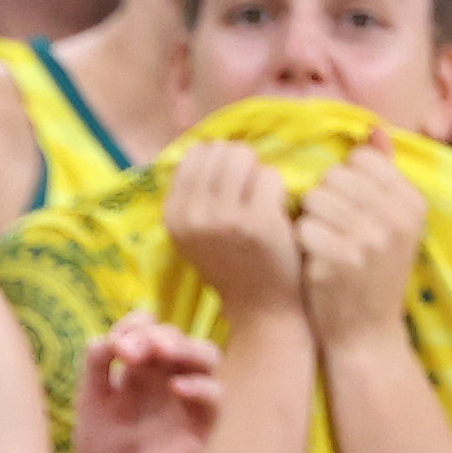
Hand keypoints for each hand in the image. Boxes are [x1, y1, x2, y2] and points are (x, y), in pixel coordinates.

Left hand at [70, 313, 222, 452]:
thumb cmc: (102, 451)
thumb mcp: (90, 404)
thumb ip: (95, 369)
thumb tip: (104, 337)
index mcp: (139, 371)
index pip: (148, 330)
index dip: (136, 326)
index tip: (116, 345)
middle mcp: (166, 380)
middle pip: (179, 338)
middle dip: (159, 335)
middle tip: (134, 349)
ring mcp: (186, 400)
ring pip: (206, 358)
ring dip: (187, 348)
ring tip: (161, 353)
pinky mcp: (201, 426)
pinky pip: (214, 397)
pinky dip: (200, 386)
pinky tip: (176, 388)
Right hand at [163, 139, 304, 321]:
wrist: (260, 307)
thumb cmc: (232, 263)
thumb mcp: (195, 233)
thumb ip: (193, 194)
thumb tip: (203, 145)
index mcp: (174, 216)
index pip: (194, 155)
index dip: (218, 162)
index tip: (230, 186)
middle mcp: (194, 216)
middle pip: (220, 151)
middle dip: (240, 163)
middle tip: (249, 191)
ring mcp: (226, 219)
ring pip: (244, 157)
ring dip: (258, 172)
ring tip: (261, 198)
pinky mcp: (258, 222)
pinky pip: (269, 175)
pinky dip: (278, 189)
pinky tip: (276, 212)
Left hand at [291, 139, 427, 351]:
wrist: (367, 334)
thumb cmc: (372, 273)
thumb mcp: (391, 224)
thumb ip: (384, 175)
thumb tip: (374, 129)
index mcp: (413, 204)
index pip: (363, 161)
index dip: (345, 180)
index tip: (349, 208)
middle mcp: (397, 219)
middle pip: (335, 177)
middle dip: (324, 198)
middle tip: (332, 229)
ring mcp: (370, 240)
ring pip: (316, 198)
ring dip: (310, 218)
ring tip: (323, 242)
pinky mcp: (340, 260)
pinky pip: (303, 226)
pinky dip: (301, 241)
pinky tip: (313, 259)